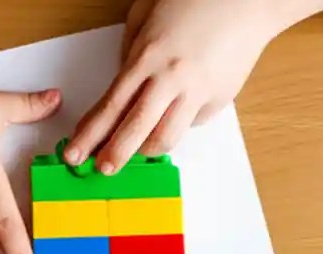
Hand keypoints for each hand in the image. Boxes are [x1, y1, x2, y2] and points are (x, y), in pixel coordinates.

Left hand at [66, 0, 282, 171]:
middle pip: (135, 130)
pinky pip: (192, 122)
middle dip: (114, 155)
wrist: (247, 1)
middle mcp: (171, 79)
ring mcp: (198, 93)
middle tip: (102, 169)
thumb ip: (130, 51)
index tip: (75, 153)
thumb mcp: (146, 14)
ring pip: (167, 137)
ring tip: (137, 152)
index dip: (90, 135)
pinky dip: (179, 123)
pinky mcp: (219, 100)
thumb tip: (123, 84)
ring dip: (147, 150)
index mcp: (148, 57)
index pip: (111, 107)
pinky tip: (176, 113)